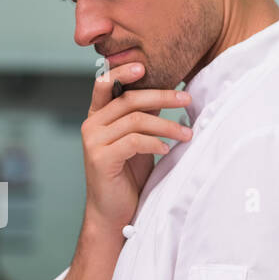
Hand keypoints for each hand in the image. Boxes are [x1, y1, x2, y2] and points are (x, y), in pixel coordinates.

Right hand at [82, 61, 192, 230]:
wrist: (112, 213)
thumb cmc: (127, 177)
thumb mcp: (137, 140)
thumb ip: (142, 118)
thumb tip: (166, 94)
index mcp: (97, 117)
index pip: (105, 84)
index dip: (123, 71)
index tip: (145, 66)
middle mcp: (91, 125)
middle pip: (128, 100)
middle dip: (162, 96)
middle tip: (187, 100)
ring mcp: (93, 142)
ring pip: (135, 120)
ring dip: (167, 125)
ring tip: (187, 133)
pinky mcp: (100, 159)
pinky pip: (133, 142)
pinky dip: (154, 143)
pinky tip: (167, 149)